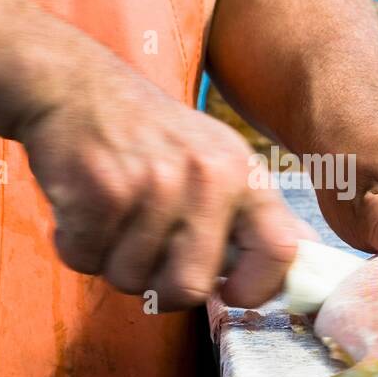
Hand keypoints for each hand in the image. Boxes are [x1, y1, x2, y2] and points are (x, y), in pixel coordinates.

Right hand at [16, 55, 299, 309]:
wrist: (74, 85)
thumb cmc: (146, 134)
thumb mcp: (217, 157)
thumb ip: (255, 213)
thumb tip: (303, 259)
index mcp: (243, 173)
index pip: (280, 251)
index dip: (255, 289)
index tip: (227, 292)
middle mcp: (207, 176)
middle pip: (190, 287)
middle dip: (158, 290)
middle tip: (144, 258)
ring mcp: (155, 183)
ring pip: (131, 278)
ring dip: (109, 261)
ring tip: (110, 219)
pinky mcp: (103, 190)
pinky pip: (86, 259)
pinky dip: (73, 245)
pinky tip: (80, 209)